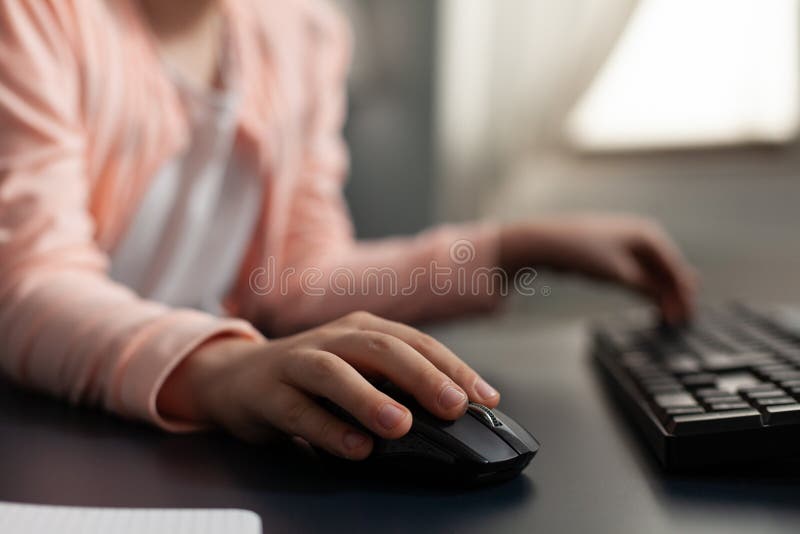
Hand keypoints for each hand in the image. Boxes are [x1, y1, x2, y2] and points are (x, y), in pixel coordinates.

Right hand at [157, 311, 499, 459]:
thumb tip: (452, 410)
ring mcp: (297, 362)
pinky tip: (356, 448)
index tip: (484, 397)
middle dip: (420, 375)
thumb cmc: (309, 375)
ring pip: (334, 373)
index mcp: (361, 329)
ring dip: (370, 398)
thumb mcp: (356, 370)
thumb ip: (395, 384)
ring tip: (401, 425)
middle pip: (379, 348)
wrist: (235, 375)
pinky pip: (298, 410)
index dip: (452, 366)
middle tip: (453, 405)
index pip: (414, 341)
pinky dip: (328, 429)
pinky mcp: (268, 391)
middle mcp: (333, 339)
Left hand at [500, 214, 696, 323]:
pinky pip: (636, 269)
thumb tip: (670, 300)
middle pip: (666, 268)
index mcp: (649, 235)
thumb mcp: (620, 274)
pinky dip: (645, 285)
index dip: (683, 295)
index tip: (686, 317)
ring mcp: (626, 241)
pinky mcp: (611, 250)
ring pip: (652, 270)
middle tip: (680, 320)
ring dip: (661, 291)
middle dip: (674, 294)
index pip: (676, 268)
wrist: (545, 242)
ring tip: (668, 314)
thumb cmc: (582, 253)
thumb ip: (648, 288)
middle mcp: (641, 234)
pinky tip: (647, 298)